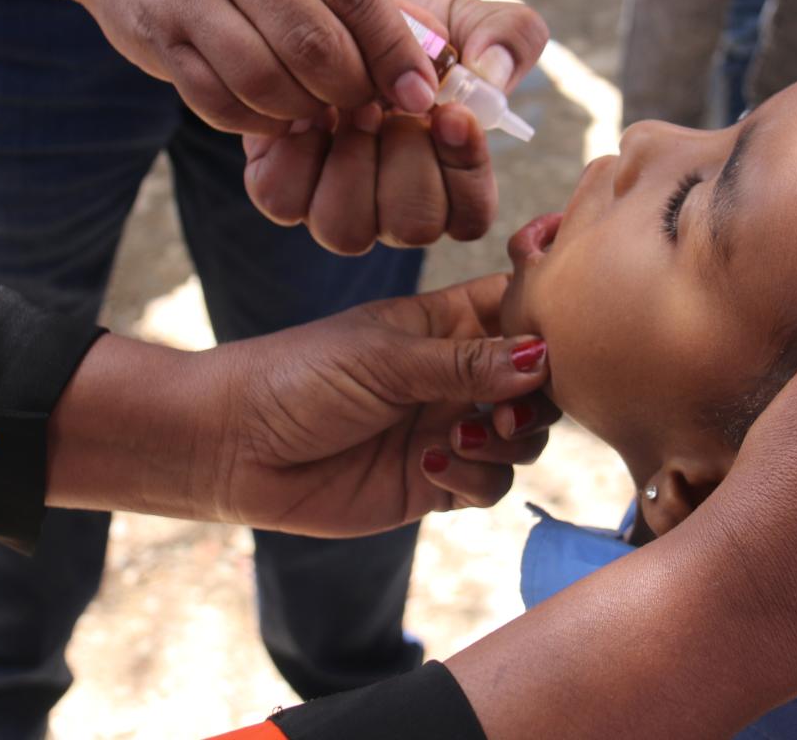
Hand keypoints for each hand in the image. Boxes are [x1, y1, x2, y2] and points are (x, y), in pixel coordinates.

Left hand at [46, 275, 554, 535]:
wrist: (234, 447)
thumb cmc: (298, 377)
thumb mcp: (385, 358)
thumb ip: (466, 363)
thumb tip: (543, 359)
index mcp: (444, 325)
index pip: (519, 310)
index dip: (548, 319)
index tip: (562, 333)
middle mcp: (454, 377)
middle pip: (537, 383)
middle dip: (537, 396)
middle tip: (506, 407)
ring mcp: (447, 431)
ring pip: (523, 438)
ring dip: (508, 440)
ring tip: (461, 435)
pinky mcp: (435, 484)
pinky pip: (490, 485)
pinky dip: (476, 478)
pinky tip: (429, 468)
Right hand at [52, 0, 443, 133]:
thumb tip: (427, 45)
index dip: (393, 49)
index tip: (419, 90)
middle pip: (311, 41)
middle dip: (353, 87)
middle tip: (369, 103)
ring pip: (264, 80)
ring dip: (307, 109)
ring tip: (323, 108)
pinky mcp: (152, 36)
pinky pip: (217, 101)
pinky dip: (258, 120)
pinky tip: (277, 113)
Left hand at [242, 0, 547, 252]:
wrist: (336, 7)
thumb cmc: (411, 27)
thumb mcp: (467, 20)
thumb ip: (507, 37)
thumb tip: (493, 72)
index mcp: (448, 182)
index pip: (470, 216)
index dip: (466, 172)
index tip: (451, 114)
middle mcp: (392, 208)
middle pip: (412, 227)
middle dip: (405, 158)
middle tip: (388, 102)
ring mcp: (334, 205)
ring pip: (345, 228)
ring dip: (352, 160)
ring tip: (350, 106)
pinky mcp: (283, 187)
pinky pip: (284, 199)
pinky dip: (297, 152)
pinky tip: (311, 110)